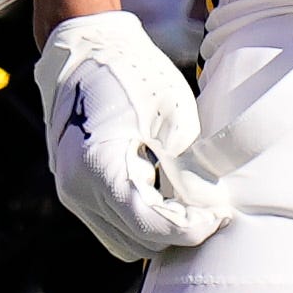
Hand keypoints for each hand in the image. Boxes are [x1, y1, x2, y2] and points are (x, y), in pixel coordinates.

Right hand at [35, 11, 229, 259]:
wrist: (87, 51)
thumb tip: (205, 202)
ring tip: (191, 202)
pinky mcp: (75, 189)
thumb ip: (186, 164)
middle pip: (138, 242)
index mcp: (100, 167)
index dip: (192, 227)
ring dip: (159, 231)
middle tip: (212, 207)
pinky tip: (167, 195)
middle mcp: (77, 189)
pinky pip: (112, 224)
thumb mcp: (173, 113)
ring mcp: (71, 192)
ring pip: (123, 241)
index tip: (220, 214)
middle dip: (178, 231)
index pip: (151, 225)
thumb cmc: (135, 73)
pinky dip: (141, 221)